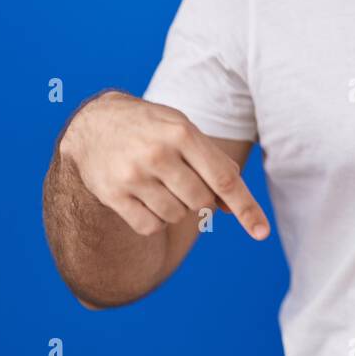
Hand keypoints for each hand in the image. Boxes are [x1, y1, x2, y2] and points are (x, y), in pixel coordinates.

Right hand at [59, 91, 270, 239]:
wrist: (93, 123)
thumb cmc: (153, 128)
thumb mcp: (185, 131)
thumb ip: (213, 163)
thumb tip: (233, 207)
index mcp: (182, 133)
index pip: (224, 179)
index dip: (246, 207)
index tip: (262, 232)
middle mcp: (158, 154)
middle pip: (201, 202)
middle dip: (201, 199)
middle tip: (184, 179)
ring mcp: (133, 175)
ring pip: (176, 216)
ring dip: (177, 209)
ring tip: (160, 184)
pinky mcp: (112, 195)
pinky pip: (150, 226)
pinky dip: (155, 220)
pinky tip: (145, 197)